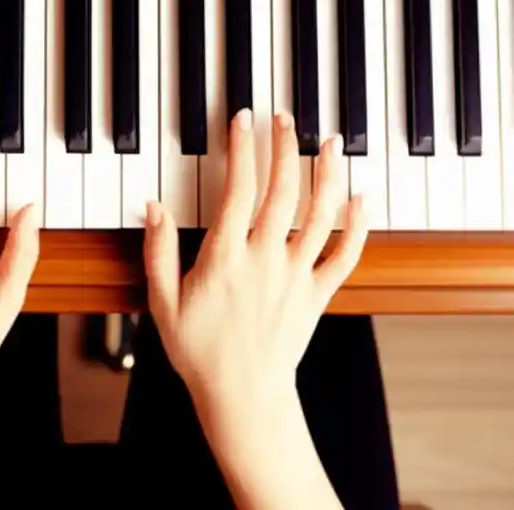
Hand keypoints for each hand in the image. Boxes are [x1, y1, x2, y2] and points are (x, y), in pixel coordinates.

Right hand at [142, 109, 367, 508]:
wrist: (242, 396)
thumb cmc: (199, 352)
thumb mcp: (162, 302)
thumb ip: (157, 252)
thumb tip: (152, 206)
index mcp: (225, 258)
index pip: (237, 189)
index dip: (241, 149)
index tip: (242, 120)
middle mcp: (266, 260)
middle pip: (282, 190)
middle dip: (284, 147)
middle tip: (284, 117)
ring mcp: (296, 275)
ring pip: (320, 215)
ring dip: (327, 174)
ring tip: (328, 142)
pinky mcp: (317, 294)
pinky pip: (344, 255)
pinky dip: (358, 225)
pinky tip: (361, 197)